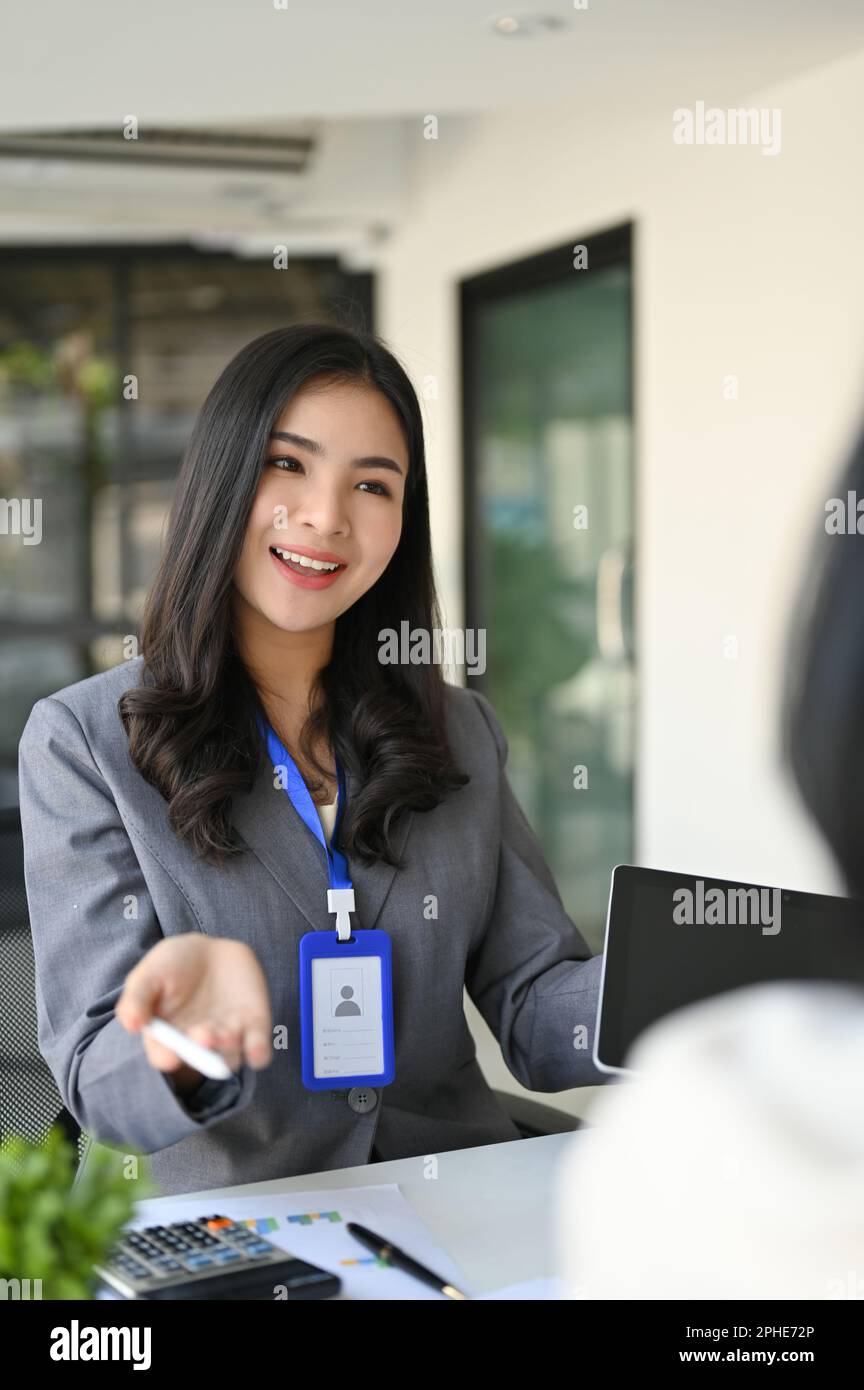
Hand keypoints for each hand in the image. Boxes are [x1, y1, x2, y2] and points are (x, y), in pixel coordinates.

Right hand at [115, 934, 272, 1076]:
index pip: (165, 1055)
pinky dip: (259, 1053)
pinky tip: (257, 1051)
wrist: (209, 950)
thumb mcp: (148, 974)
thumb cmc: (171, 965)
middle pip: (200, 1059)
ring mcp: (227, 1036)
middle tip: (199, 1036)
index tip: (168, 1056)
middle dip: (201, 1053)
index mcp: (167, 1037)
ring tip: (220, 1033)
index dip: (167, 1058)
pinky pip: (258, 1050)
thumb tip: (132, 1024)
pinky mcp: (253, 1027)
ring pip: (229, 1056)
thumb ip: (137, 998)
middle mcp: (197, 1044)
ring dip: (226, 1050)